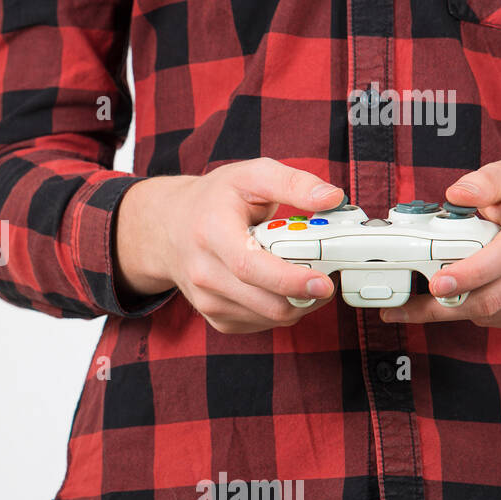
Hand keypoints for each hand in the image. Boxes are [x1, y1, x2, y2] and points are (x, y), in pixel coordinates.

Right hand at [114, 157, 343, 332]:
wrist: (169, 227)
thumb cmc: (214, 200)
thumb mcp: (251, 175)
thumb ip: (292, 183)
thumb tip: (331, 198)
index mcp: (211, 232)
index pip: (250, 267)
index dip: (290, 280)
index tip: (324, 282)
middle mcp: (203, 272)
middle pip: (266, 302)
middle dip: (308, 296)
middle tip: (329, 276)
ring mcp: (206, 300)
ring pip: (270, 317)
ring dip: (299, 303)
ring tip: (306, 275)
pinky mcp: (215, 318)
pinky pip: (262, 324)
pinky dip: (282, 308)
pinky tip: (281, 286)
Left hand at [380, 159, 500, 327]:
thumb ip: (485, 181)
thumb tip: (456, 194)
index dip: (468, 275)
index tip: (436, 284)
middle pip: (492, 298)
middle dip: (443, 306)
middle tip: (403, 307)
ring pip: (492, 314)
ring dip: (452, 312)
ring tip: (419, 302)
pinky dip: (474, 312)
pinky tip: (459, 296)